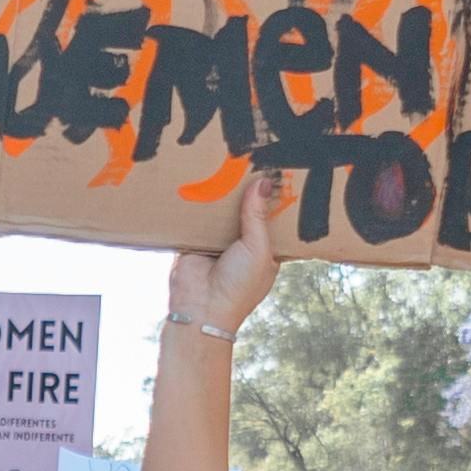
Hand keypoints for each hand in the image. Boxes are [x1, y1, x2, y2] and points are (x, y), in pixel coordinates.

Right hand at [165, 159, 286, 347]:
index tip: (277, 172)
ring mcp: (216, 241)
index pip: (271, 219)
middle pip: (245, 211)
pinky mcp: (194, 239)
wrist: (200, 309)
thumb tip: (264, 183)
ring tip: (228, 164)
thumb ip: (258, 215)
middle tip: (251, 161)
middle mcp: (240, 245)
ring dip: (222, 195)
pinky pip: (197, 216)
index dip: (273, 199)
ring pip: (221, 211)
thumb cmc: (237, 287)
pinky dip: (199, 203)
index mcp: (263, 251)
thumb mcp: (257, 249)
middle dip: (246, 192)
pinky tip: (204, 180)